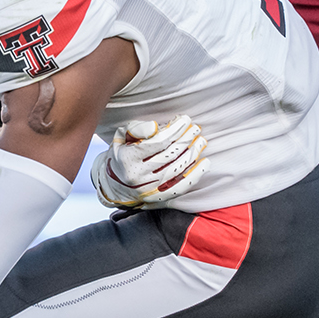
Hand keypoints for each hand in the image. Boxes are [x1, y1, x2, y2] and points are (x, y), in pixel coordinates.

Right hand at [92, 114, 208, 208]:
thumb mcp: (121, 137)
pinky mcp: (159, 198)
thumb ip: (136, 129)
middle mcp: (138, 176)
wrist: (114, 185)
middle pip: (170, 154)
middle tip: (196, 128)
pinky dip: (195, 175)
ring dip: (193, 153)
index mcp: (128, 159)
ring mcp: (149, 189)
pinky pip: (181, 187)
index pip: (158, 142)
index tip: (185, 120)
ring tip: (201, 141)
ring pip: (178, 169)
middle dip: (186, 139)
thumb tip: (155, 127)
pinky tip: (205, 163)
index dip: (175, 130)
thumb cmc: (121, 155)